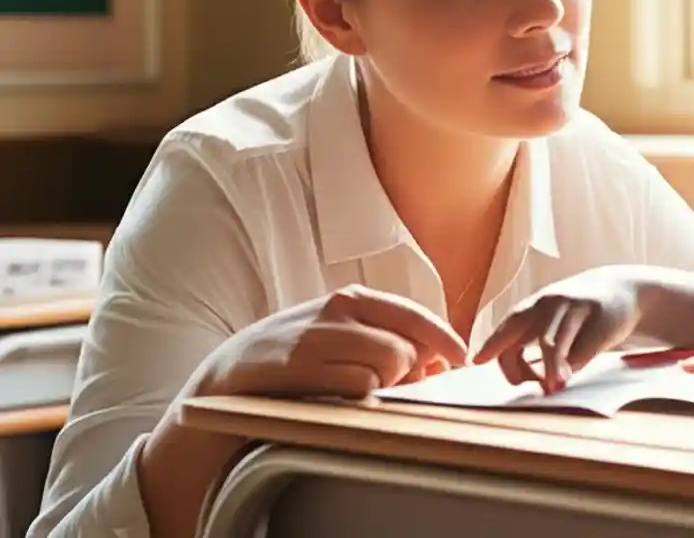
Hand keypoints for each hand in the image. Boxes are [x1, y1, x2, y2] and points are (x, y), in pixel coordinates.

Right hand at [195, 284, 468, 399]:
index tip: (462, 360)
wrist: (226, 376)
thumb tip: (438, 363)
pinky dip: (359, 398)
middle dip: (408, 374)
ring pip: (386, 366)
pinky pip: (358, 387)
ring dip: (382, 387)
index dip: (445, 339)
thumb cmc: (293, 358)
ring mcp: (316, 338)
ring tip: (354, 390)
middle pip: (406, 347)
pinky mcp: (299, 368)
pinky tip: (336, 398)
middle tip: (386, 386)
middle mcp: (336, 311)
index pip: (415, 315)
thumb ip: (385, 341)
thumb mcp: (338, 336)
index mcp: (352, 299)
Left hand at [474, 267, 640, 392]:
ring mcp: (575, 309)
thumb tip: (516, 376)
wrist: (624, 290)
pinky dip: (573, 367)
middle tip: (517, 386)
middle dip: (513, 363)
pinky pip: (582, 350)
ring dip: (548, 369)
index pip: (507, 326)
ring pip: (551, 343)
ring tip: (550, 389)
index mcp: (535, 306)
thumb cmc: (578, 313)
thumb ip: (532, 341)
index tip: (476, 362)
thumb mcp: (553, 321)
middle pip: (521, 332)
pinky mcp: (600, 320)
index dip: (491, 344)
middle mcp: (550, 304)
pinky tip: (569, 377)